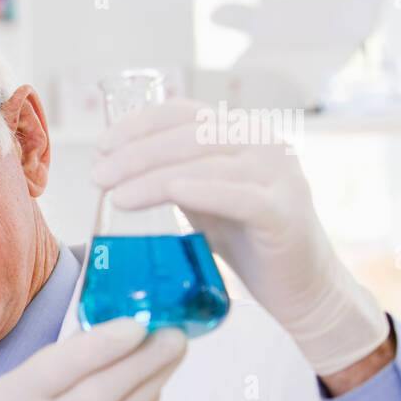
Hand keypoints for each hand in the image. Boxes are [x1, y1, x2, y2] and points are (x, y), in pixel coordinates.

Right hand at [0, 319, 186, 400]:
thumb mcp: (5, 399)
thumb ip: (53, 369)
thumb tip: (107, 331)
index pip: (62, 368)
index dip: (104, 344)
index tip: (137, 323)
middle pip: (101, 392)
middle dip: (144, 359)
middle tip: (173, 333)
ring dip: (153, 382)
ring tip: (171, 352)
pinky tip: (154, 391)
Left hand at [90, 99, 387, 375]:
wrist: (301, 288)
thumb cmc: (247, 241)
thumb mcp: (203, 198)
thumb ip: (172, 176)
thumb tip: (111, 165)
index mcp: (242, 134)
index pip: (183, 112)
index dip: (138, 124)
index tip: (101, 146)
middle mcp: (264, 144)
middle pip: (189, 135)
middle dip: (136, 153)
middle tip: (99, 175)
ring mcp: (280, 175)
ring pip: (205, 162)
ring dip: (153, 175)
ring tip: (115, 194)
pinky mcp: (285, 211)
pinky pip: (235, 195)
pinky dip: (196, 190)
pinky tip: (164, 195)